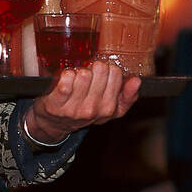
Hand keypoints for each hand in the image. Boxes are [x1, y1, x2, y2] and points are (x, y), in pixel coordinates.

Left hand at [24, 60, 140, 144]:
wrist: (54, 124)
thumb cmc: (84, 111)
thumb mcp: (110, 109)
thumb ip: (127, 96)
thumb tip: (137, 80)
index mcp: (108, 109)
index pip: (116, 73)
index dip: (107, 69)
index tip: (100, 74)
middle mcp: (93, 110)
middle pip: (101, 70)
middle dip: (94, 67)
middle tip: (88, 74)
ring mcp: (74, 108)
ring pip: (84, 74)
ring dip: (79, 71)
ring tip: (76, 78)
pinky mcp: (55, 103)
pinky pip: (66, 79)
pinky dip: (65, 74)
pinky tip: (65, 79)